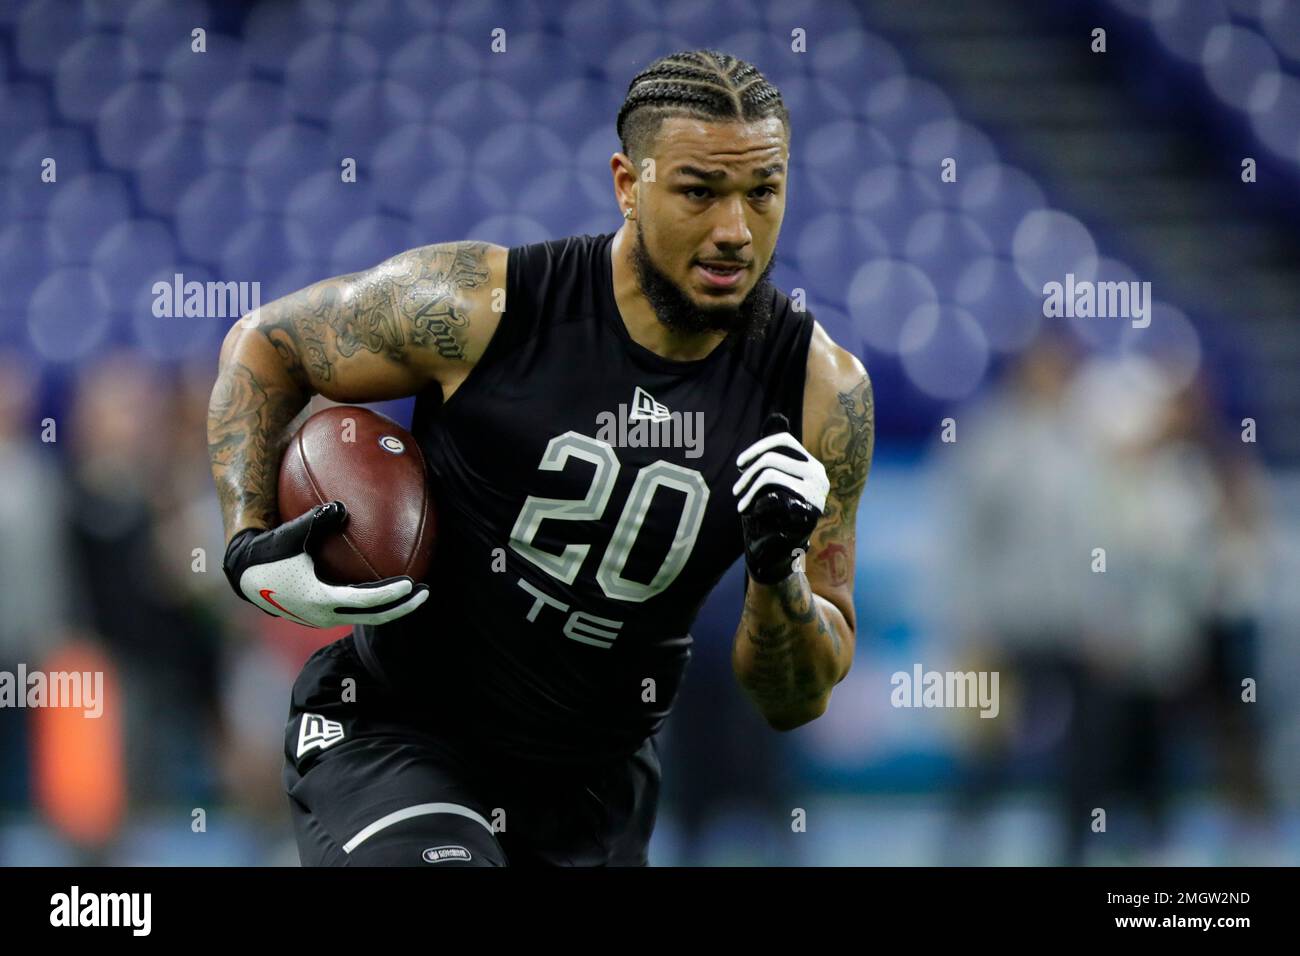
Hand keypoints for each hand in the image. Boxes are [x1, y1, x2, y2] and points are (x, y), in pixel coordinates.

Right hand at [221, 500, 429, 627]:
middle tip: (426, 592)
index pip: (367, 601)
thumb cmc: (266, 551)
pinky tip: (384, 583)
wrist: (242, 573)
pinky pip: (355, 609)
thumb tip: (342, 505)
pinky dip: (373, 601)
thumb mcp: (290, 534)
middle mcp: (325, 615)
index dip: (392, 595)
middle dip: (402, 606)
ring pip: (365, 616)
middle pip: (374, 617)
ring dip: (390, 606)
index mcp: (321, 599)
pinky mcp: (321, 612)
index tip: (413, 584)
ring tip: (413, 590)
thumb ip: (317, 519)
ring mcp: (323, 617)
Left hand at [733, 412, 827, 584]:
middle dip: (747, 473)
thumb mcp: (776, 483)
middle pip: (772, 457)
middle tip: (735, 491)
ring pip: (770, 473)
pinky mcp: (808, 511)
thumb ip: (778, 455)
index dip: (758, 447)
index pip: (784, 441)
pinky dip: (755, 502)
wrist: (782, 555)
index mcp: (813, 466)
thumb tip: (777, 416)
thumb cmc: (775, 516)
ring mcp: (816, 493)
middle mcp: (819, 476)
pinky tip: (749, 512)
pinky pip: (773, 495)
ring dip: (747, 488)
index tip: (739, 464)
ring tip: (738, 503)